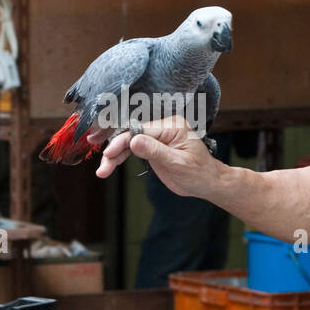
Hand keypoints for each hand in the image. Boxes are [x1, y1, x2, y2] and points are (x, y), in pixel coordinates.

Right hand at [90, 114, 217, 195]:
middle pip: (131, 135)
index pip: (141, 130)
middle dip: (115, 150)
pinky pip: (133, 149)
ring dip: (114, 157)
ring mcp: (157, 136)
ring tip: (102, 172)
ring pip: (129, 142)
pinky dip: (121, 158)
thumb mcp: (177, 163)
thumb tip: (133, 141)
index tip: (108, 154)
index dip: (122, 142)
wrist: (207, 182)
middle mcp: (163, 127)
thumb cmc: (198, 173)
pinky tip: (110, 166)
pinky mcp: (153, 146)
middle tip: (103, 168)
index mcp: (172, 126)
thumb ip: (155, 151)